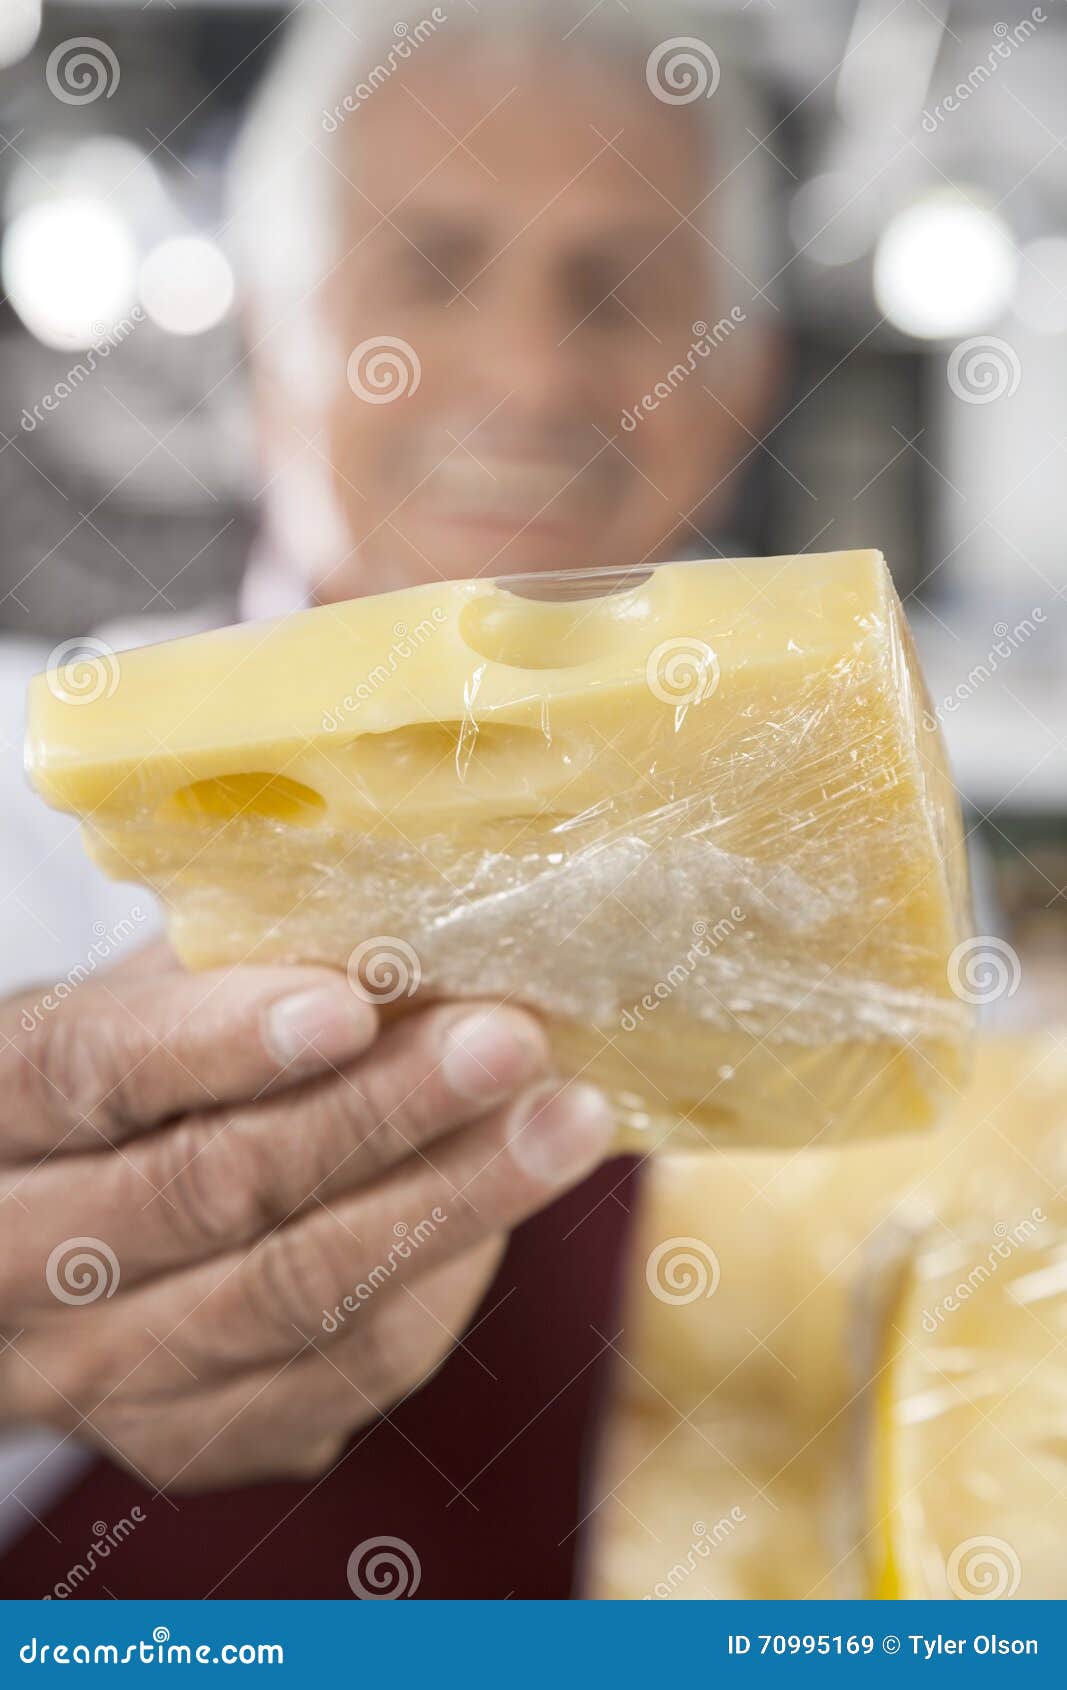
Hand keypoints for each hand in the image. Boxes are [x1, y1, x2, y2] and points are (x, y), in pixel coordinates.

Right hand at [0, 944, 612, 1489]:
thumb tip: (409, 924)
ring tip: (564, 1124)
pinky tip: (508, 1209)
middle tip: (512, 1045)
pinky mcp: (187, 1439)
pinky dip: (435, 1286)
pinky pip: (335, 1379)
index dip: (219, 1040)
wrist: (50, 1241)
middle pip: (206, 1193)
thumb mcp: (144, 1002)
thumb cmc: (124, 1078)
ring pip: (287, 1302)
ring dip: (446, 1208)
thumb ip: (238, 970)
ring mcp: (97, 1373)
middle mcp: (20, 1259)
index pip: (89, 1074)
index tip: (350, 1002)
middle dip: (378, 1115)